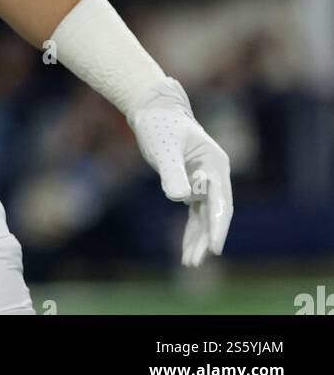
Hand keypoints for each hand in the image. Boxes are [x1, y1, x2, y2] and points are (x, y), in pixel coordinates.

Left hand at [127, 77, 232, 266]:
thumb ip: (173, 171)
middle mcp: (214, 175)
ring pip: (205, 217)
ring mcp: (204, 182)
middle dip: (206, 238)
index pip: (221, 201)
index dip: (218, 225)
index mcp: (215, 164)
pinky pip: (194, 214)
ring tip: (189, 263)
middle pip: (215, 213)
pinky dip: (190, 231)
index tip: (214, 247)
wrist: (153, 112)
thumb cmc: (160, 125)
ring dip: (198, 239)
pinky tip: (186, 250)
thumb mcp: (164, 146)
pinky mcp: (191, 187)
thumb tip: (181, 198)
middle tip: (195, 261)